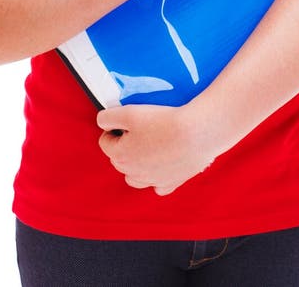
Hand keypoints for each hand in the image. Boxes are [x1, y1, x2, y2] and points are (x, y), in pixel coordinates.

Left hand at [97, 103, 220, 194]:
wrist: (196, 133)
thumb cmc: (163, 121)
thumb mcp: (129, 112)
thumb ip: (108, 117)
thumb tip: (102, 122)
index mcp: (120, 155)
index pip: (105, 142)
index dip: (113, 128)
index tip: (124, 120)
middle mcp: (133, 173)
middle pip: (119, 160)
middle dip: (123, 146)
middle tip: (138, 129)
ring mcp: (153, 180)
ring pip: (135, 177)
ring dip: (136, 164)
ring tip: (148, 147)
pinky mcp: (172, 183)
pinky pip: (158, 185)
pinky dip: (156, 178)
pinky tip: (162, 165)